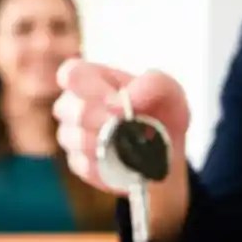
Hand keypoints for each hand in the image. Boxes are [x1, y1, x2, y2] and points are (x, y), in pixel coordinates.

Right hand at [55, 59, 190, 241]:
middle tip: (129, 128)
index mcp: (93, 79)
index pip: (71, 74)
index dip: (88, 88)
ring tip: (131, 144)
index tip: (114, 103)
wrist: (167, 152)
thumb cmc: (163, 114)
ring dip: (108, 144)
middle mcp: (76, 105)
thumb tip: (117, 103)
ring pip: (76, 140)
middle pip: (71, 110)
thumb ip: (151, 84)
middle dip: (104, 121)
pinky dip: (110, 166)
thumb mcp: (170, 92)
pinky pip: (86, 166)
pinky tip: (125, 161)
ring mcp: (73, 135)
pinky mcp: (79, 164)